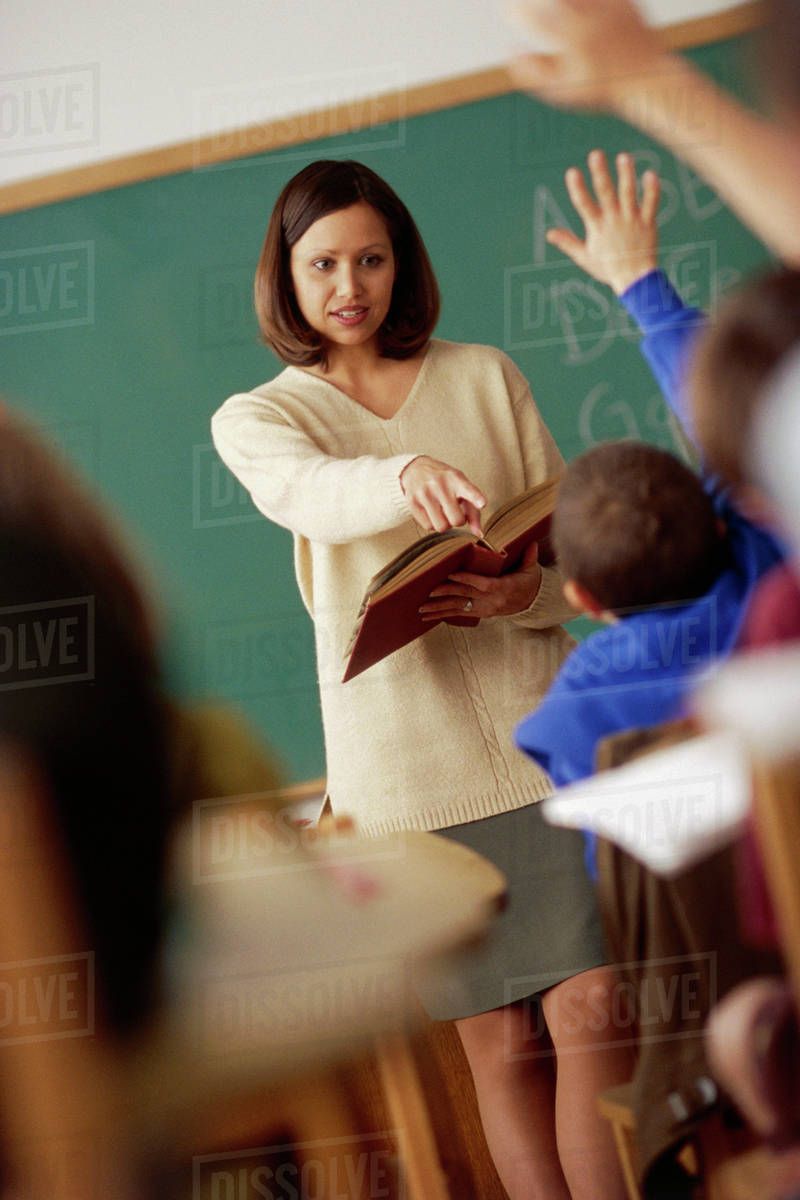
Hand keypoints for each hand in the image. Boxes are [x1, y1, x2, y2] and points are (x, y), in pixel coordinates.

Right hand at [400, 455, 485, 535]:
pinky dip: (432, 523)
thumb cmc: (445, 482)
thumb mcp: (461, 488)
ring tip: (442, 512)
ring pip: (441, 526)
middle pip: (457, 520)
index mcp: (456, 479)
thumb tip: (479, 533)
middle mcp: (440, 485)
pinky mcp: (412, 502)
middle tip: (454, 511)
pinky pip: (428, 526)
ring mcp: (425, 493)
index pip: (468, 490)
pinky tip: (431, 512)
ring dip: (445, 524)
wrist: (416, 469)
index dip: (476, 497)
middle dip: (458, 521)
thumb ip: (473, 511)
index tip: (483, 503)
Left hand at [419, 540, 541, 620]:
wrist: (531, 602)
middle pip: (467, 596)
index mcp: (504, 588)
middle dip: (447, 594)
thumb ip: (529, 556)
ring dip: (439, 608)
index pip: (483, 584)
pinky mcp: (480, 614)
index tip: (451, 574)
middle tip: (429, 591)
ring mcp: (485, 609)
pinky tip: (428, 617)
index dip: (467, 580)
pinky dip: (443, 615)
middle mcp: (493, 601)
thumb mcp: (531, 569)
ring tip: (422, 608)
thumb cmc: (528, 581)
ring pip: (459, 608)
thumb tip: (531, 542)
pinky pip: (459, 614)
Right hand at [507, 0, 668, 110]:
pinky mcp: (624, 2)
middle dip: (535, 1)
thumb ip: (534, 73)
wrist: (646, 80)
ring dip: (559, 1)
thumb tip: (510, 53)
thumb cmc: (601, 89)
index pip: (538, 19)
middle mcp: (591, 21)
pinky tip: (573, 4)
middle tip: (525, 3)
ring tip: (550, 4)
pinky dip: (583, 1)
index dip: (519, 13)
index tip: (509, 12)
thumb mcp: (562, 90)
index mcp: (573, 42)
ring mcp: (609, 9)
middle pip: (557, 1)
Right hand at [546, 150, 659, 294]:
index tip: (572, 172)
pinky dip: (652, 189)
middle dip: (600, 173)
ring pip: (629, 193)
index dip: (578, 188)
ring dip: (626, 174)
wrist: (635, 279)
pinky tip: (650, 173)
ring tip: (623, 156)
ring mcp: (631, 220)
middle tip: (596, 154)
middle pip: (606, 193)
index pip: (584, 205)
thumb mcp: (584, 257)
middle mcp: (614, 220)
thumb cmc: (608, 268)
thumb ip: (568, 242)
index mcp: (597, 227)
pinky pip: (651, 203)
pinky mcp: (647, 222)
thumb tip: (550, 233)